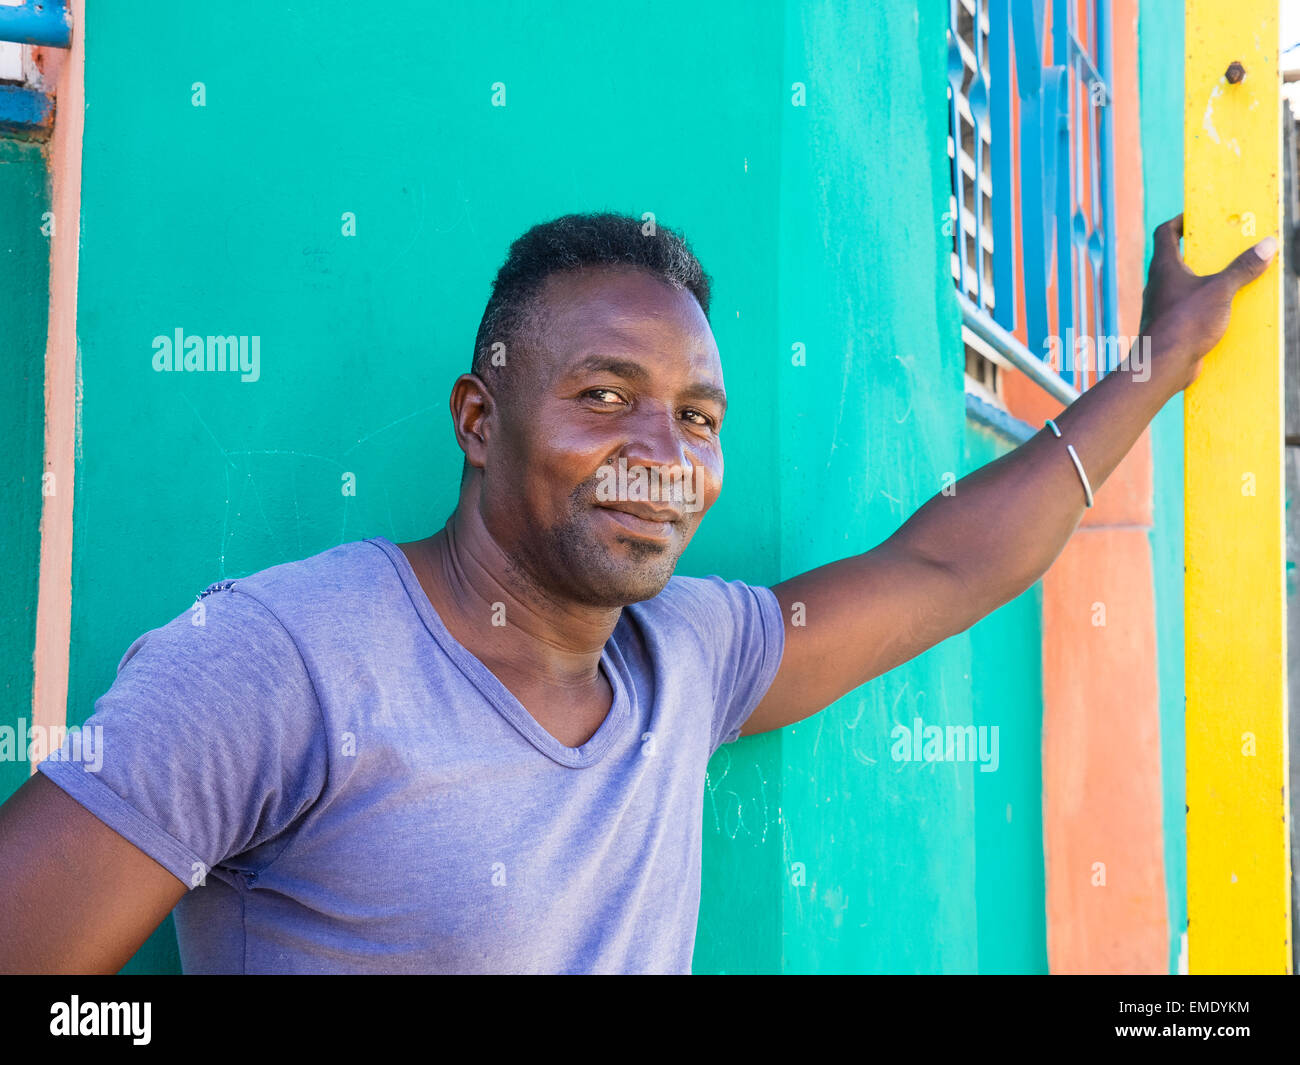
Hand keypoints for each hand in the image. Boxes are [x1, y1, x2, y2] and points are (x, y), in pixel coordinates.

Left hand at [1138, 213, 1276, 389]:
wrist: (1162, 366)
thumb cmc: (1184, 323)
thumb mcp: (1220, 290)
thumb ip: (1243, 267)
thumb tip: (1268, 244)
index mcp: (1164, 267)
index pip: (1164, 233)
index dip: (1179, 220)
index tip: (1197, 215)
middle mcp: (1159, 284)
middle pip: (1177, 258)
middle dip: (1201, 250)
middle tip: (1226, 246)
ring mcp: (1162, 306)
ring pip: (1184, 285)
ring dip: (1207, 279)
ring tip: (1234, 277)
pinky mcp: (1171, 325)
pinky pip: (1189, 308)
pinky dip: (1206, 304)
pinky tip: (1226, 309)